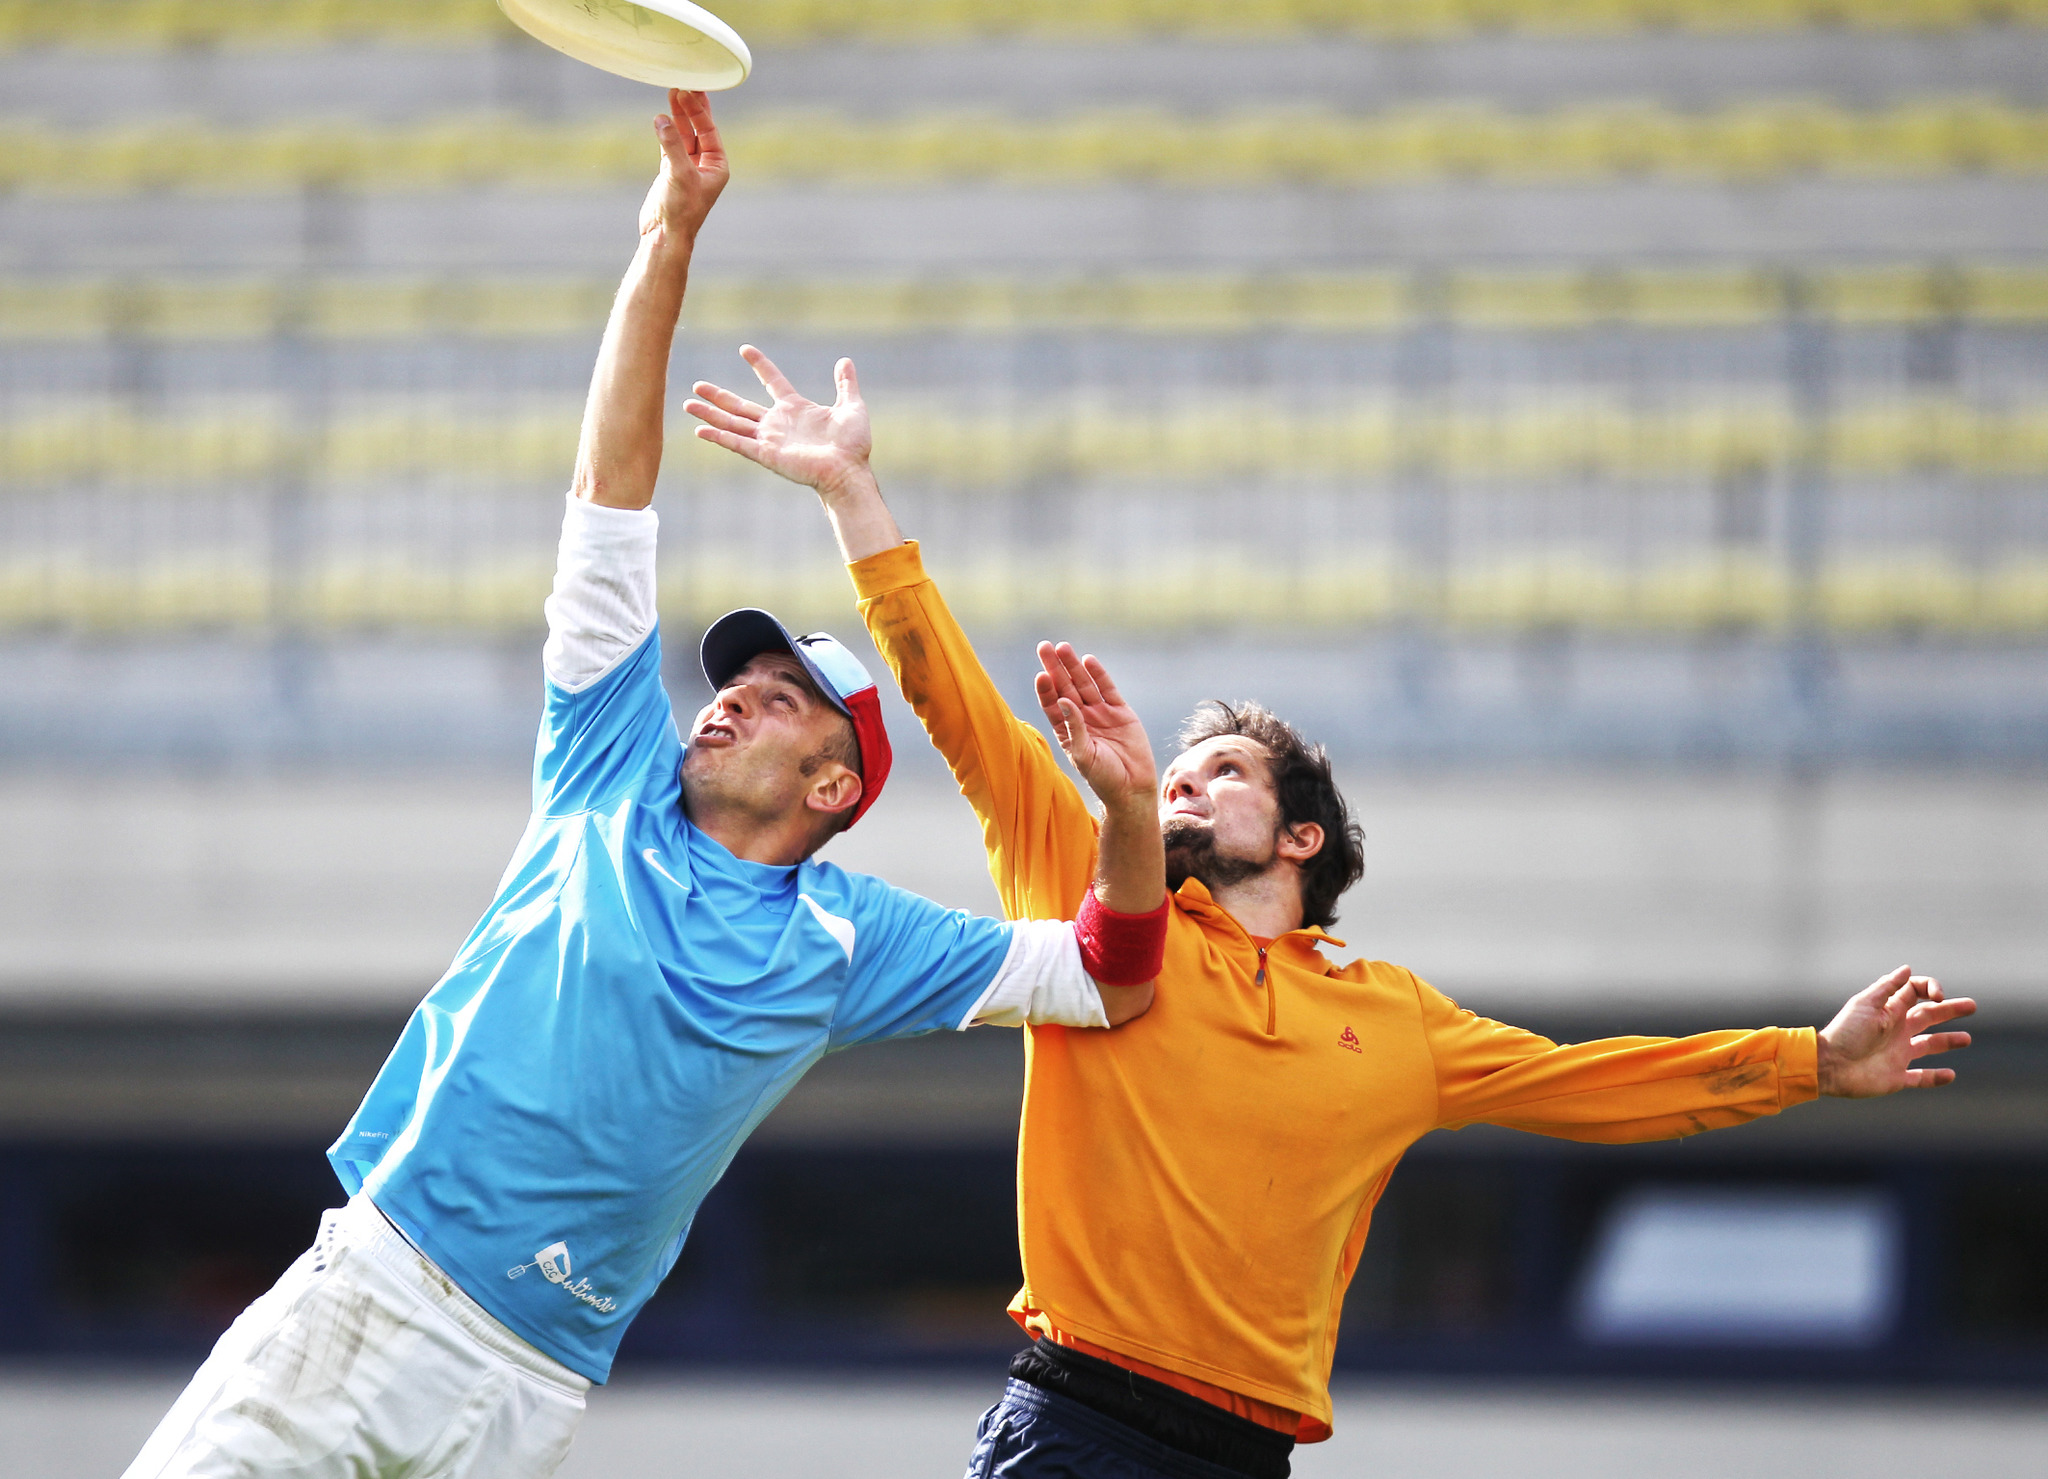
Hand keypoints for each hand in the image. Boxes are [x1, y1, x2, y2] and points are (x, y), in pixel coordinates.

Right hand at [641, 89, 728, 249]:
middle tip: (682, 84)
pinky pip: (670, 145)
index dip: (699, 110)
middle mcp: (706, 165)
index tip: (689, 90)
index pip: (709, 130)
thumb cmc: (680, 210)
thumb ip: (671, 144)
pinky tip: (661, 117)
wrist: (665, 235)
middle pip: (699, 128)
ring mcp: (688, 167)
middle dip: (691, 108)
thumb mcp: (679, 174)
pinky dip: (666, 131)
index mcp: (718, 166)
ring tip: (671, 92)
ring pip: (684, 135)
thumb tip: (662, 119)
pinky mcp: (671, 172)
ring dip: (678, 116)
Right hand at [687, 348, 874, 500]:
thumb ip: (845, 384)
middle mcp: (778, 424)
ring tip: (688, 404)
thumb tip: (845, 361)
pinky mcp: (766, 454)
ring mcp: (770, 440)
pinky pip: (737, 443)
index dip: (760, 365)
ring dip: (710, 414)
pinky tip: (699, 431)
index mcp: (796, 409)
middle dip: (718, 396)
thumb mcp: (851, 406)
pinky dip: (718, 437)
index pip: (772, 382)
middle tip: (697, 384)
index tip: (745, 349)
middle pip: (741, 406)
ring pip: (732, 423)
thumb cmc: (852, 445)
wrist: (849, 471)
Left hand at [1034, 642, 1155, 805]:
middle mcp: (1082, 720)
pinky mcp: (1121, 713)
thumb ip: (1073, 729)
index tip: (1041, 675)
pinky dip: (1098, 675)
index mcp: (1068, 732)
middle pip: (1065, 688)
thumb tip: (1063, 701)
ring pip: (1084, 685)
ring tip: (1063, 647)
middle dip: (1055, 668)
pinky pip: (1107, 689)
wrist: (1132, 788)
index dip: (1046, 690)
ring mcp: (1101, 714)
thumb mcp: (1084, 756)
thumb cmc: (1104, 778)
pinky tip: (1088, 661)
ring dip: (1073, 666)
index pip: (1052, 705)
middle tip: (1044, 647)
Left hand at [1816, 966, 1974, 1097]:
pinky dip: (1936, 1077)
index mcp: (1889, 1011)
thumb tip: (1907, 968)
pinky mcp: (1897, 1077)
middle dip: (1949, 1010)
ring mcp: (1898, 1054)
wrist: (1829, 1066)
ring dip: (1948, 1041)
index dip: (1929, 988)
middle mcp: (1896, 1030)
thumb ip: (1887, 987)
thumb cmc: (1845, 1033)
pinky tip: (1950, 1074)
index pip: (1915, 992)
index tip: (1938, 997)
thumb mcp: (1865, 1004)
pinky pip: (1921, 1077)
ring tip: (1966, 1039)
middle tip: (1971, 1005)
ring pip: (1929, 1045)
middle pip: (1928, 1016)